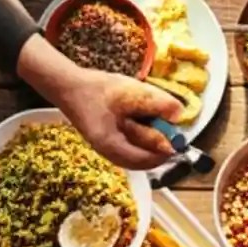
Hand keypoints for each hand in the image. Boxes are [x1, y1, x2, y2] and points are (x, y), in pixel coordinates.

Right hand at [56, 68, 183, 169]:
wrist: (68, 86)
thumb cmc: (96, 90)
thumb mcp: (131, 93)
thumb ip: (156, 103)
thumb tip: (179, 114)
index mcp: (114, 148)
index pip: (148, 160)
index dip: (167, 150)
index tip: (178, 136)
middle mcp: (110, 154)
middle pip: (143, 160)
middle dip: (158, 145)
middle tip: (168, 127)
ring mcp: (108, 149)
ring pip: (137, 153)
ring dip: (150, 140)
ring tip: (156, 121)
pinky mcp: (108, 140)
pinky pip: (130, 145)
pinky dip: (141, 136)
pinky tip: (142, 119)